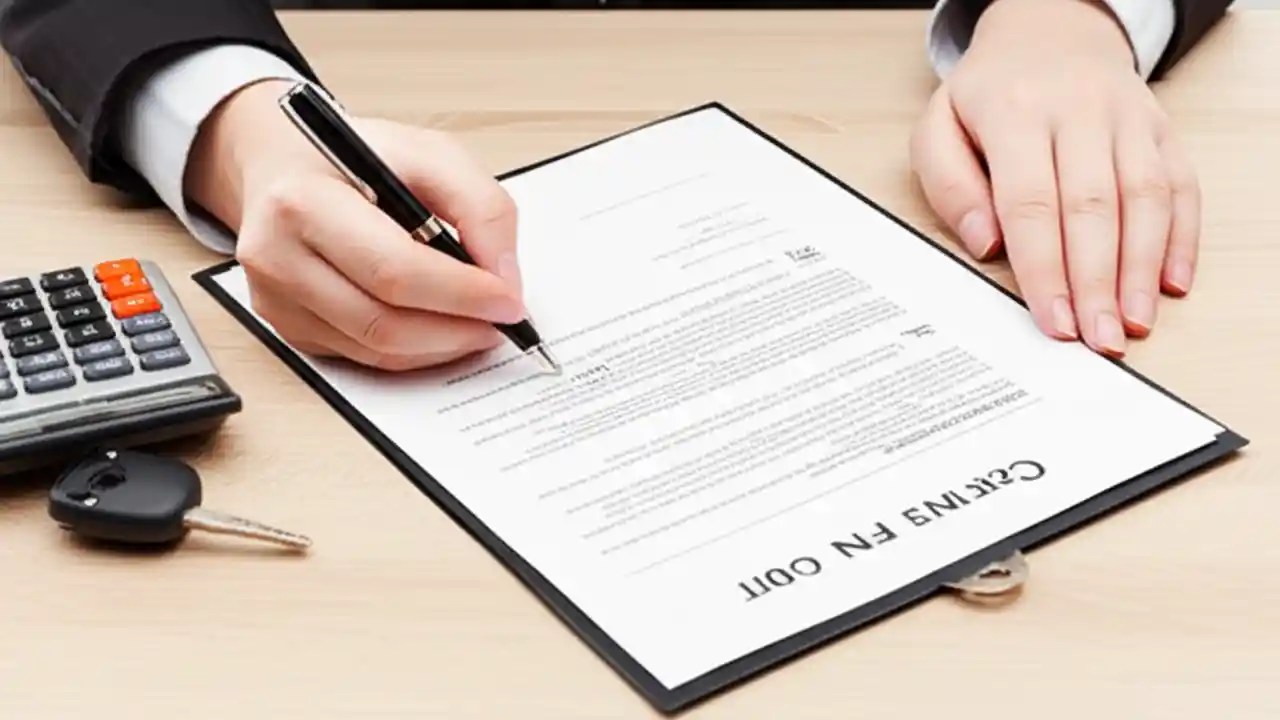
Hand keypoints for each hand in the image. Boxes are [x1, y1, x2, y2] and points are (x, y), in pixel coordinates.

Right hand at [186, 79, 523, 369]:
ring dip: (441, 347)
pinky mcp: (288, 327)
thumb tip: (504, 276)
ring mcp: (277, 300)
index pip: (394, 270)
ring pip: (375, 350)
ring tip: (478, 325)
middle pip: (383, 322)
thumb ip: (479, 206)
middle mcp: (278, 256)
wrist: (285, 164)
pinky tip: (440, 327)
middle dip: (457, 329)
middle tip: (502, 322)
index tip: (510, 301)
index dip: (462, 294)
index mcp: (306, 201)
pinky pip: (363, 357)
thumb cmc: (356, 157)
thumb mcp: (428, 153)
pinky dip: (414, 351)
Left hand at [910, 0, 1198, 355]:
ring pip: (1144, 197)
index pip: (1030, 203)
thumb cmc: (988, 95)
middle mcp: (1078, 112)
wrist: (1049, 32)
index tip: (1053, 320)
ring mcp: (1127, 118)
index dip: (1044, 269)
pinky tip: (1170, 283)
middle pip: (1092, 207)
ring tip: (1134, 324)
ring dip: (1143, 269)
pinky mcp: (1160, 128)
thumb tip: (985, 242)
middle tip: (1099, 340)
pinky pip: (1181, 184)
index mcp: (1014, 114)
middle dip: (1097, 282)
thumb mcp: (939, 127)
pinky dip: (1182, 237)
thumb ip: (949, 185)